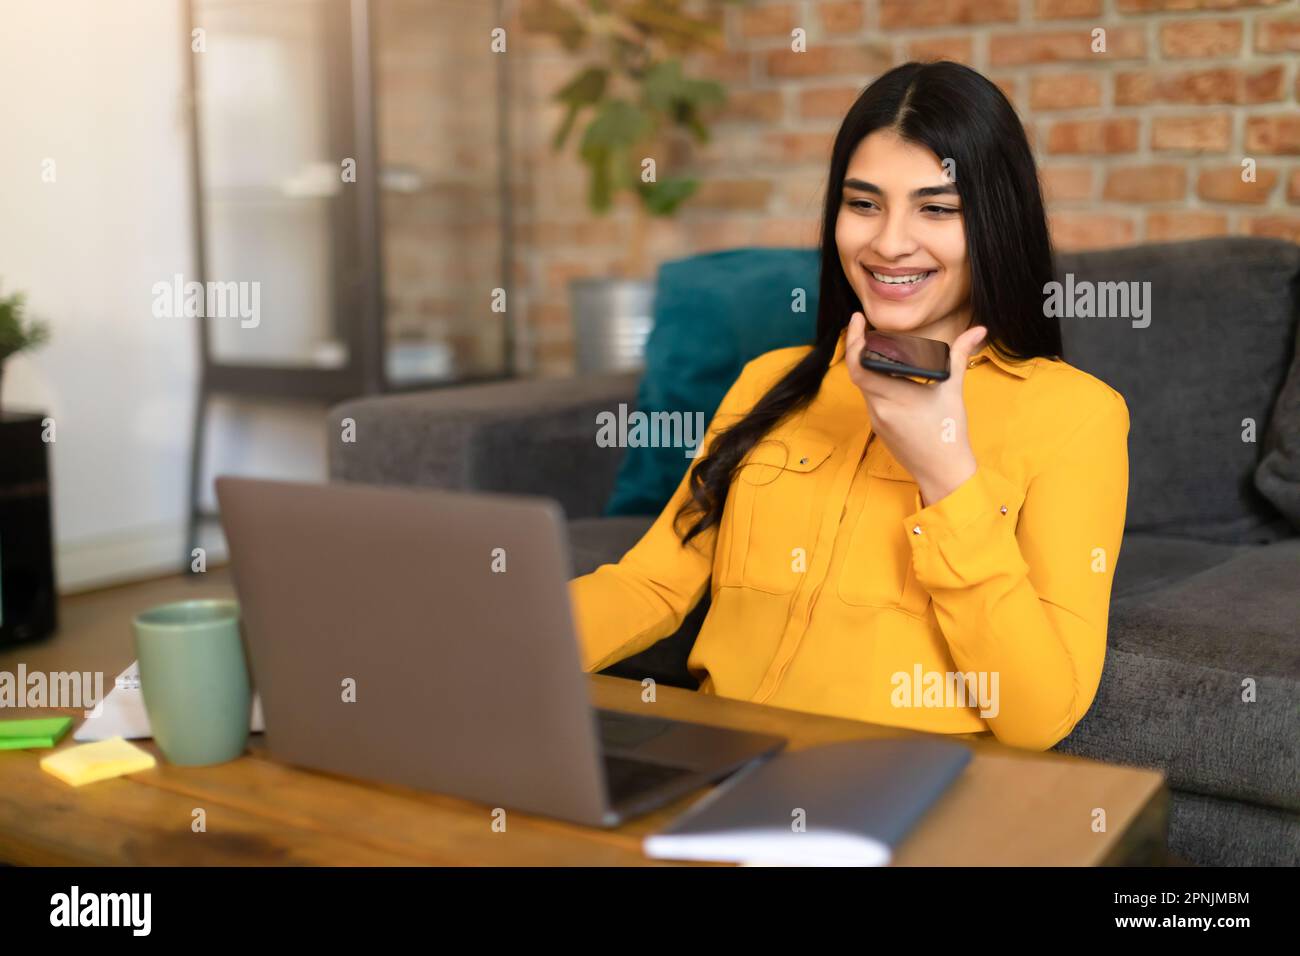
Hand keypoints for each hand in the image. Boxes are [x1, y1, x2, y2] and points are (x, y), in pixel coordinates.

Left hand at [845, 311, 988, 506]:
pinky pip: (872, 399)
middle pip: (859, 373)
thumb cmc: (948, 432)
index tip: (857, 321)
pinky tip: (887, 374)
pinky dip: (876, 383)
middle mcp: (879, 408)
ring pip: (865, 386)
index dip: (853, 342)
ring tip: (877, 347)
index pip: (860, 366)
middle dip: (859, 349)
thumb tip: (978, 330)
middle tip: (866, 329)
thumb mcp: (953, 390)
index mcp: (894, 396)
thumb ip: (960, 356)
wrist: (943, 472)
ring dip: (868, 366)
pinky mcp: (880, 427)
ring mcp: (877, 419)